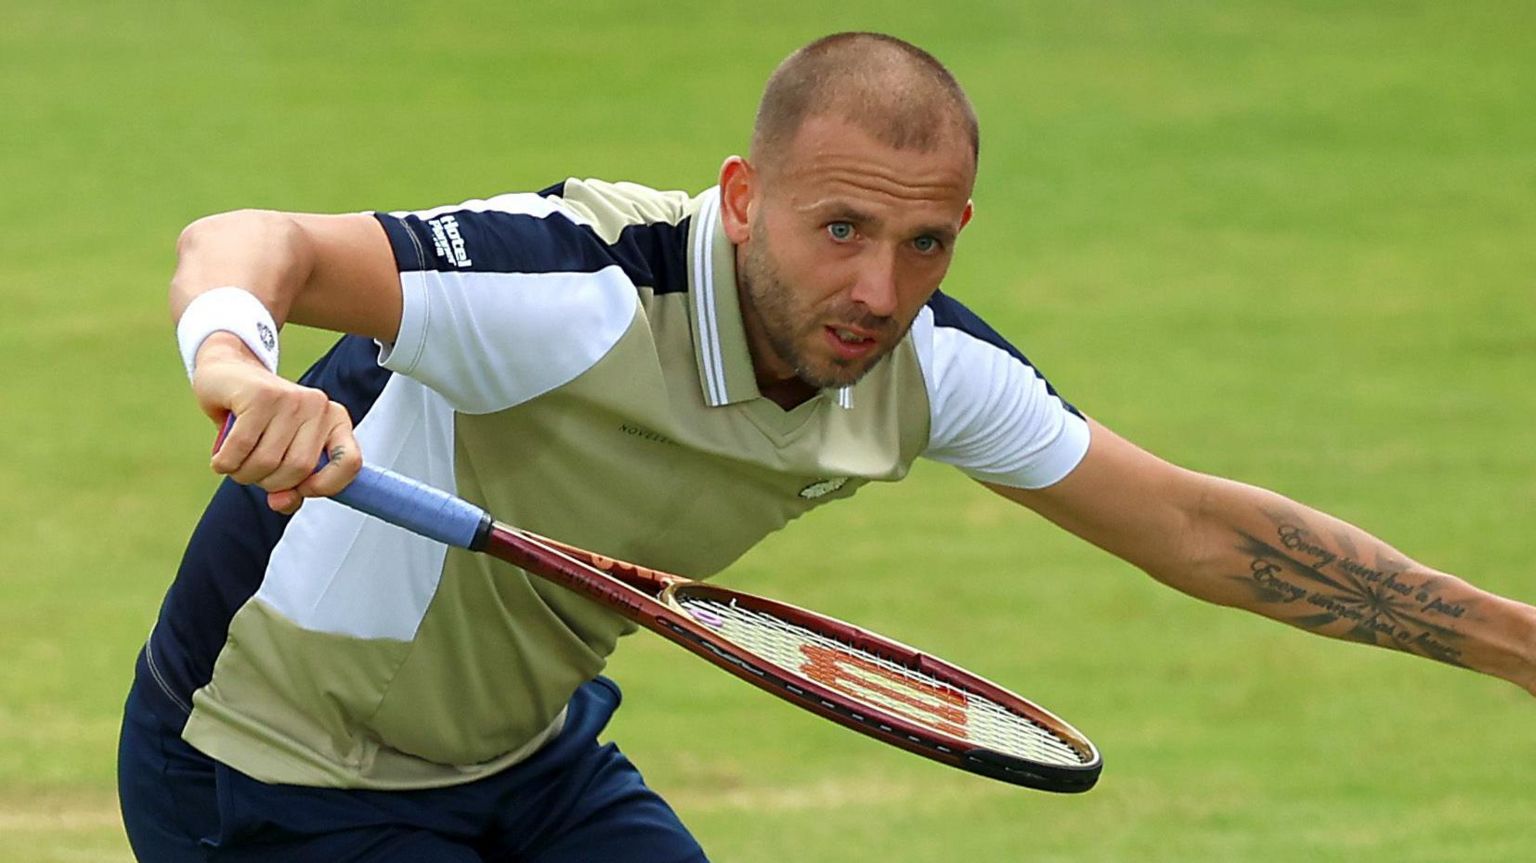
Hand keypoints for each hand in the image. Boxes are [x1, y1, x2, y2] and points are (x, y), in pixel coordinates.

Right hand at [192, 333, 360, 513]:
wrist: (229, 374)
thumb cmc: (260, 421)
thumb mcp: (283, 453)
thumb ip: (291, 485)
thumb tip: (281, 503)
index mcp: (336, 421)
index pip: (351, 463)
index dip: (325, 487)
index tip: (300, 490)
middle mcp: (319, 407)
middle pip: (299, 469)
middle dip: (269, 483)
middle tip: (254, 470)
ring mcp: (291, 399)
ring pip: (268, 462)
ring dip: (244, 474)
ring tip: (236, 462)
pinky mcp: (260, 396)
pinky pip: (241, 448)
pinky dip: (225, 463)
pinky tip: (222, 458)